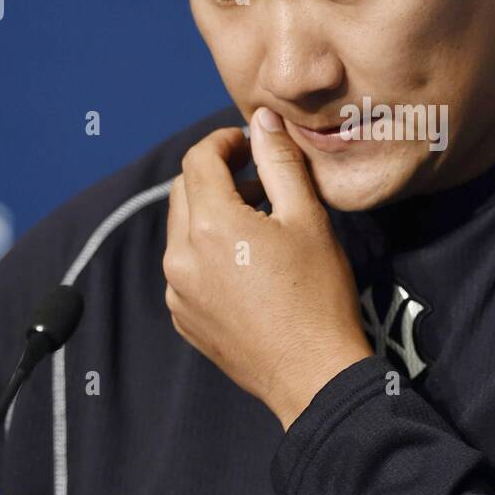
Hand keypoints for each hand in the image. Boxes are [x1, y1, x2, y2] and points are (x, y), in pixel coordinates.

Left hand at [163, 108, 373, 429]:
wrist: (312, 374)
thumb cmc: (318, 295)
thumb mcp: (307, 218)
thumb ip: (279, 162)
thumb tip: (262, 120)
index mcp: (210, 225)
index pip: (199, 159)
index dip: (224, 142)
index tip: (250, 143)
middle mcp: (180, 256)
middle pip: (184, 191)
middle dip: (215, 175)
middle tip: (257, 179)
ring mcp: (177, 291)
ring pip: (182, 230)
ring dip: (210, 214)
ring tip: (256, 222)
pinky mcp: (183, 318)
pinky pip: (184, 268)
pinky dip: (206, 252)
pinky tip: (246, 264)